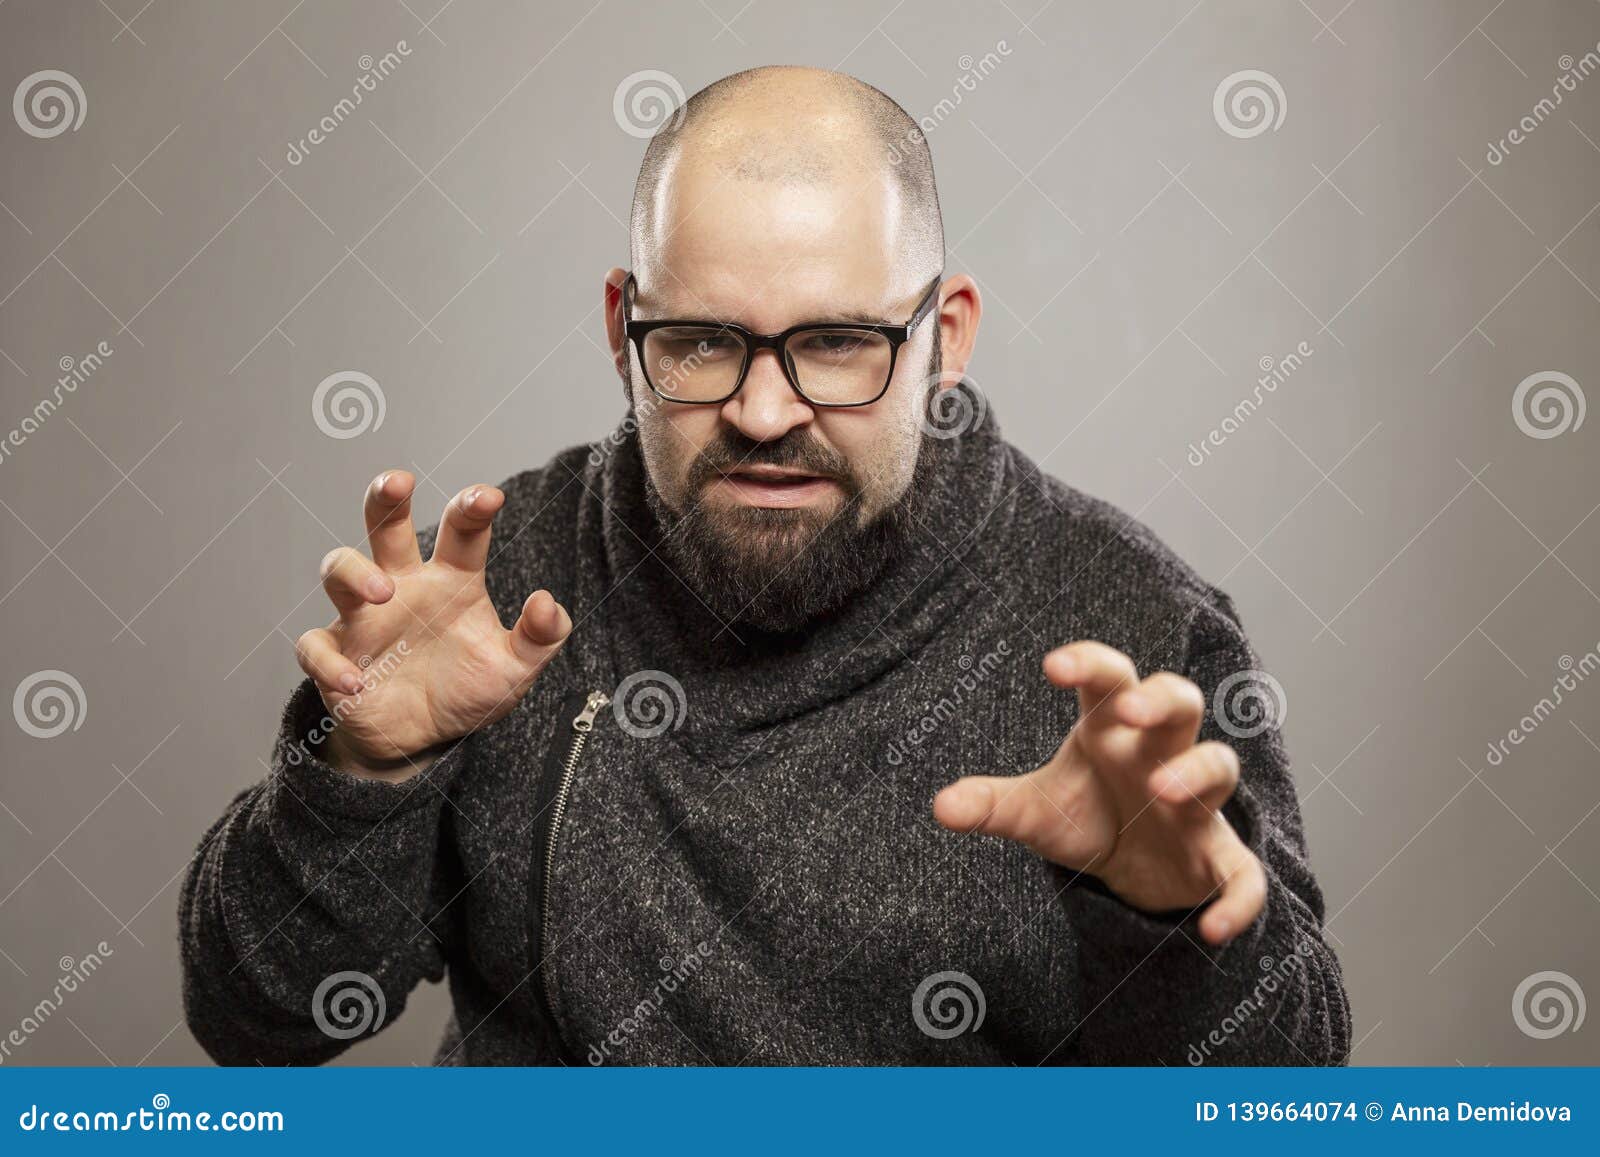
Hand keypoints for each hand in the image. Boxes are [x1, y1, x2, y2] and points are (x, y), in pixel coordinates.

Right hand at [293, 471, 571, 779]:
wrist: (423, 738)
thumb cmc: (467, 688)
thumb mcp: (515, 668)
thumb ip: (541, 637)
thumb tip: (546, 602)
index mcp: (452, 580)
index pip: (461, 532)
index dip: (471, 508)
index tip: (488, 497)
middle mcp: (403, 586)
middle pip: (385, 526)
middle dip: (386, 498)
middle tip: (399, 483)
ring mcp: (363, 617)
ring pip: (338, 570)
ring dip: (355, 573)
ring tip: (382, 592)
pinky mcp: (335, 655)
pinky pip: (315, 646)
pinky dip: (331, 662)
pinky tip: (356, 681)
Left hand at [933, 641, 1266, 944]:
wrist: (1132, 872)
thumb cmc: (1086, 814)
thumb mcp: (1034, 811)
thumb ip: (991, 804)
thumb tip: (942, 807)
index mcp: (1111, 729)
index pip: (1109, 679)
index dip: (1088, 663)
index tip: (1051, 665)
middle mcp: (1160, 754)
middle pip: (1180, 701)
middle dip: (1161, 699)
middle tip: (1133, 710)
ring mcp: (1197, 802)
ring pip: (1220, 765)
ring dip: (1197, 774)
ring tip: (1160, 792)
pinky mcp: (1220, 856)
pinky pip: (1244, 871)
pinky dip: (1239, 897)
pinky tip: (1212, 929)